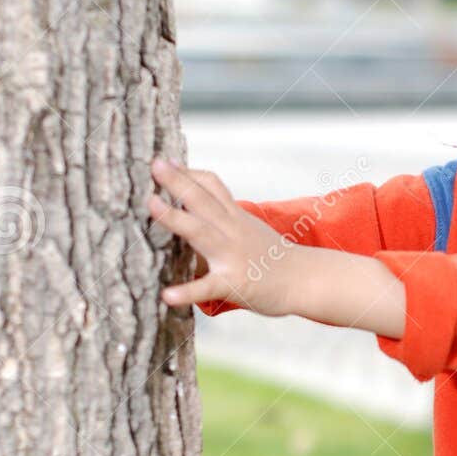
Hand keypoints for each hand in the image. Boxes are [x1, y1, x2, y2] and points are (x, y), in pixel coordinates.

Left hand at [147, 157, 295, 314]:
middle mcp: (232, 230)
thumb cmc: (274, 257)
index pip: (211, 186)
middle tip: (155, 165)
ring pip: (200, 231)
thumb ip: (224, 218)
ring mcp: (231, 255)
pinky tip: (167, 295)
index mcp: (235, 217)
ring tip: (151, 205)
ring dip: (174, 217)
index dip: (188, 172)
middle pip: (201, 199)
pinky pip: (206, 287)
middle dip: (177, 181)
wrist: (305, 280)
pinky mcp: (232, 283)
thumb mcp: (249, 229)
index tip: (166, 160)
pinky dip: (186, 291)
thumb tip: (197, 208)